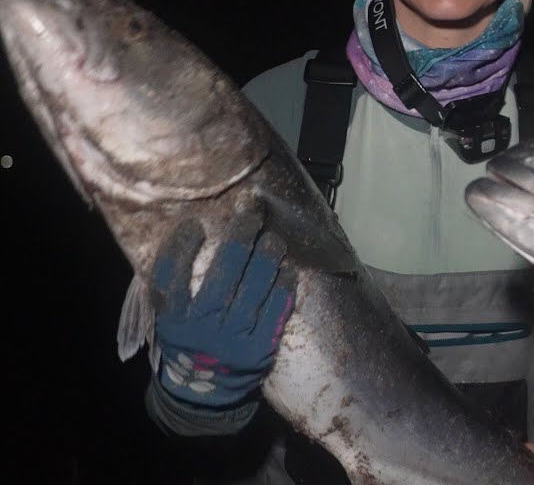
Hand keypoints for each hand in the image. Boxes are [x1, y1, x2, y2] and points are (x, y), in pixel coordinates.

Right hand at [151, 215, 293, 408]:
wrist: (204, 395)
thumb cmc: (187, 345)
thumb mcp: (169, 322)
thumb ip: (174, 290)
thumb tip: (190, 236)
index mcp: (172, 321)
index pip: (171, 278)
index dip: (181, 247)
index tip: (194, 223)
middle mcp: (200, 330)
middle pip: (220, 278)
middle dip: (238, 242)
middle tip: (251, 215)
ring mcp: (231, 341)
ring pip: (251, 292)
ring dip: (265, 260)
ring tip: (274, 239)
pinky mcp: (259, 350)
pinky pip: (275, 313)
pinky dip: (283, 289)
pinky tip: (288, 270)